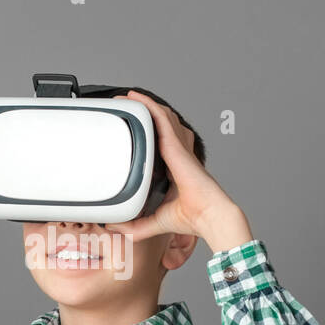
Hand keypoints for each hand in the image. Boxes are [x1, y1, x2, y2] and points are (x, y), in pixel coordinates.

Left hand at [105, 90, 252, 252]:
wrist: (209, 216)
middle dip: (145, 113)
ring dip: (145, 105)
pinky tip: (136, 98)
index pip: (158, 143)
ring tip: (128, 98)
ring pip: (161, 117)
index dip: (147, 132)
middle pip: (160, 126)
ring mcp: (178, 148)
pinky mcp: (176, 145)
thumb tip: (115, 227)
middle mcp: (177, 154)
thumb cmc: (193, 218)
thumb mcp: (155, 221)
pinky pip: (161, 119)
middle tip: (126, 106)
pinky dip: (149, 106)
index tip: (132, 129)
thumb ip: (135, 226)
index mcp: (173, 168)